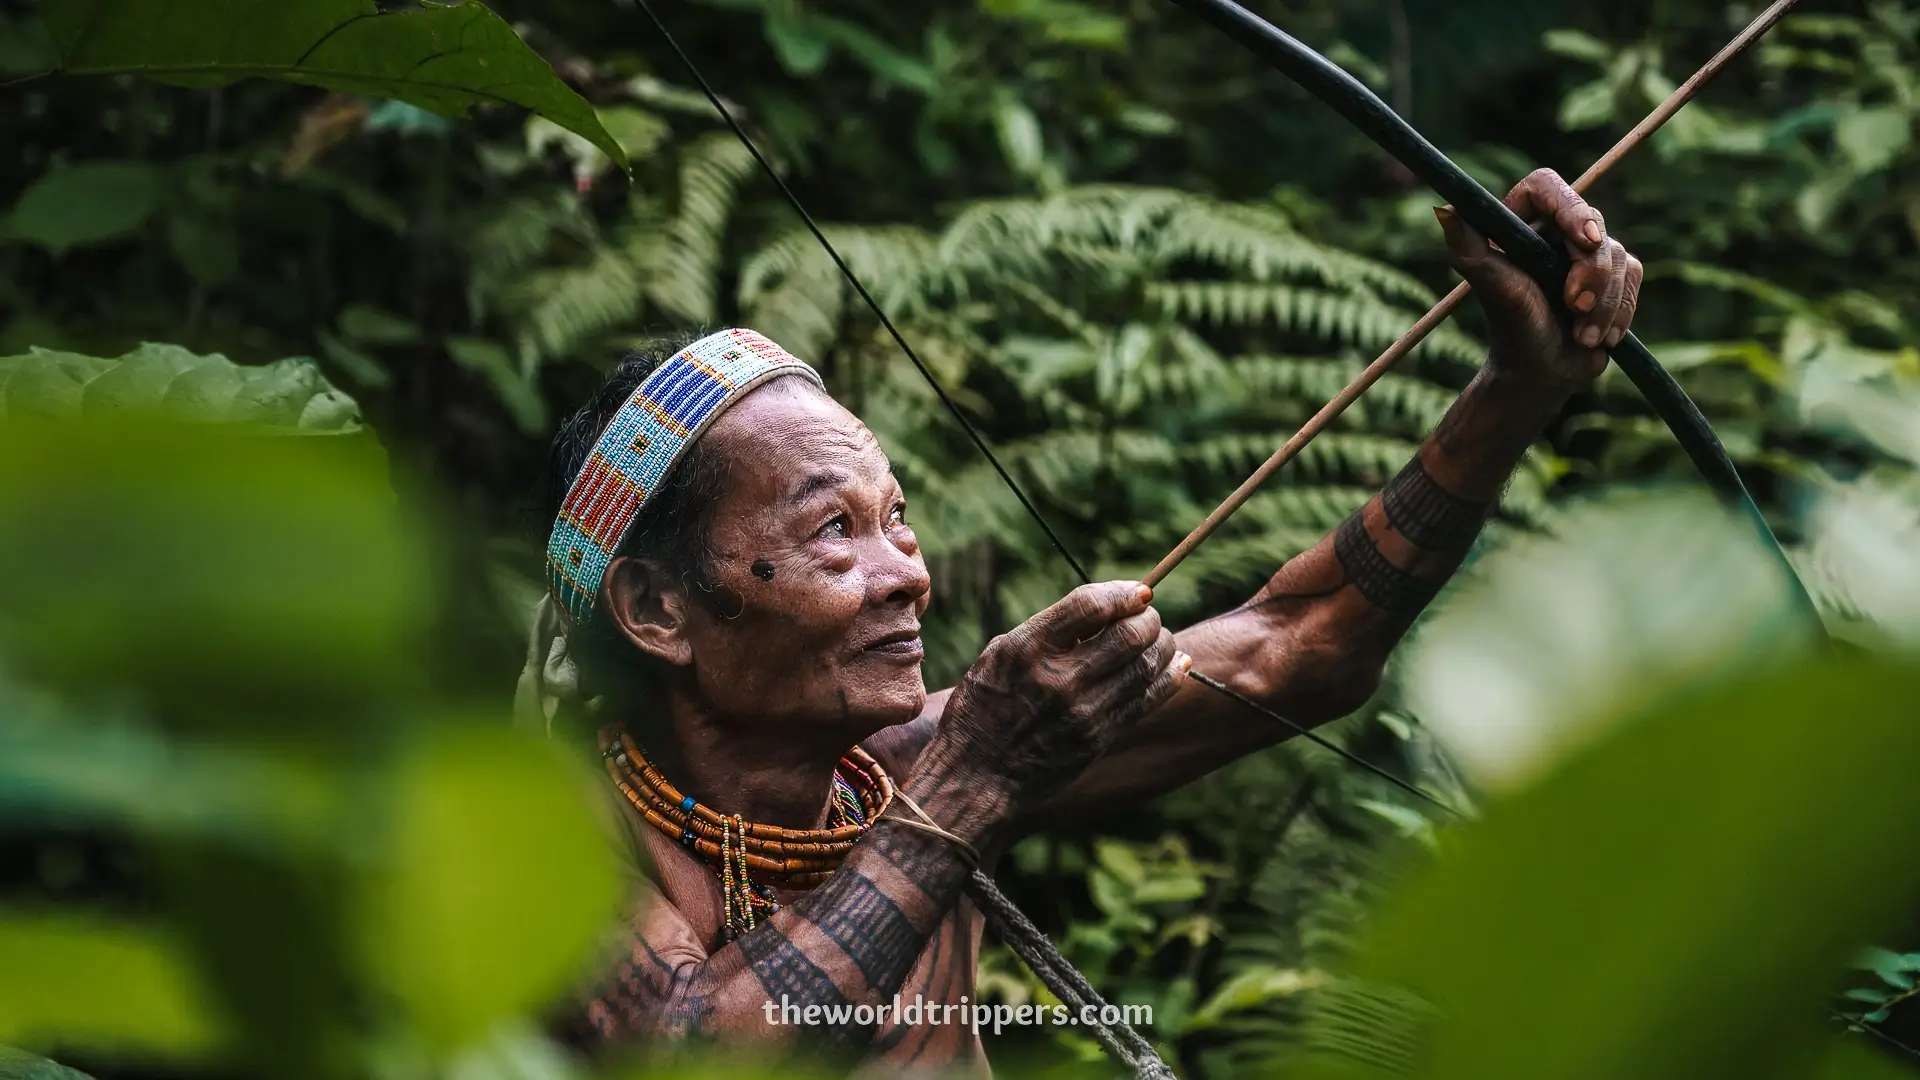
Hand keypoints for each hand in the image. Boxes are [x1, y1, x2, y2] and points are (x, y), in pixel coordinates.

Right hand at [927, 581, 1190, 816]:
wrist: (975, 778)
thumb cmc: (981, 710)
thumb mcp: (998, 656)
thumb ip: (1046, 632)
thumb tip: (1101, 610)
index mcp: (1027, 649)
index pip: (1090, 605)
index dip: (1123, 592)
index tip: (1138, 591)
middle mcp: (1058, 678)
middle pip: (1128, 634)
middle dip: (1148, 618)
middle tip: (1148, 616)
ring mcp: (1082, 711)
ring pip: (1145, 665)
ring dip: (1162, 644)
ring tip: (1159, 638)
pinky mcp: (1098, 738)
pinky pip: (1147, 700)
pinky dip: (1169, 677)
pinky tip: (1177, 664)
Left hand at [1436, 167, 1643, 392]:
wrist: (1541, 372)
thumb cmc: (1511, 327)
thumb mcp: (1491, 286)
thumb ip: (1468, 247)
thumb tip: (1444, 210)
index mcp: (1520, 222)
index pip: (1546, 186)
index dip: (1571, 206)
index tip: (1587, 240)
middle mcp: (1555, 230)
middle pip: (1593, 224)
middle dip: (1592, 273)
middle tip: (1572, 306)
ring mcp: (1588, 252)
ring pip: (1619, 255)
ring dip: (1603, 303)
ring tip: (1581, 335)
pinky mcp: (1616, 275)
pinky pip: (1635, 276)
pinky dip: (1619, 311)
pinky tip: (1599, 337)